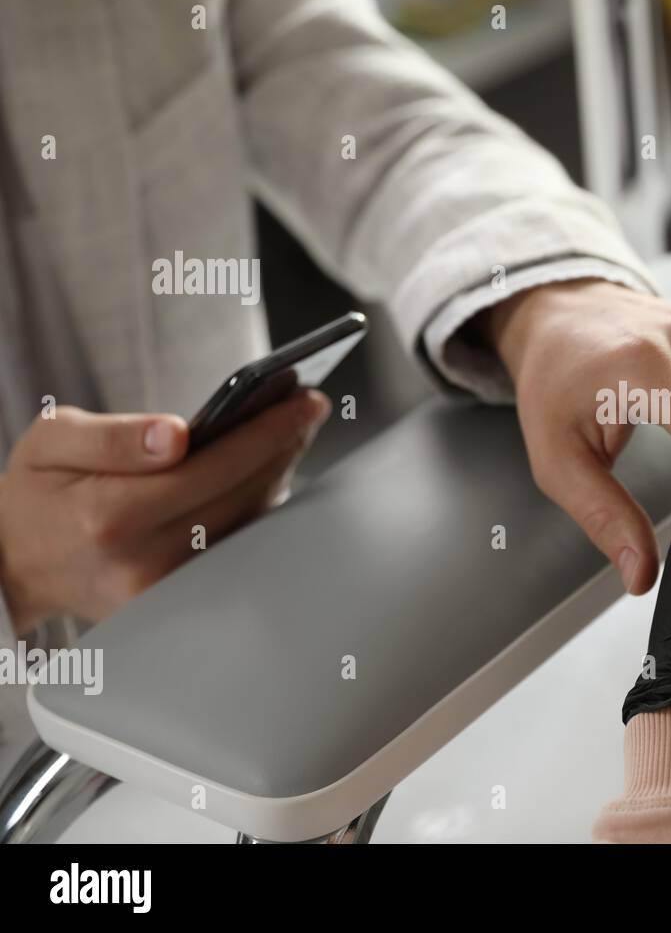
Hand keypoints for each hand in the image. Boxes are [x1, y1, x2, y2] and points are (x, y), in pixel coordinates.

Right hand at [0, 390, 329, 633]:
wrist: (14, 564)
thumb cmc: (37, 493)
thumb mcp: (51, 442)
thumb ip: (114, 436)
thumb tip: (178, 433)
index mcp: (109, 518)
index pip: (213, 468)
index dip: (266, 433)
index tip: (302, 400)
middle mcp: (144, 563)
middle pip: (242, 496)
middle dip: (283, 446)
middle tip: (310, 407)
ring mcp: (167, 591)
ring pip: (248, 524)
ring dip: (278, 474)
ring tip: (295, 430)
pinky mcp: (181, 601)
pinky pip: (237, 545)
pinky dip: (258, 503)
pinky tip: (270, 467)